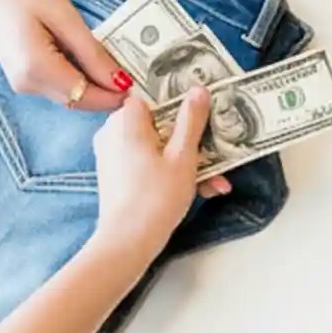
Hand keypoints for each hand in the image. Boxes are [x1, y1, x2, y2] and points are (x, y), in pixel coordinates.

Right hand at [0, 0, 128, 108]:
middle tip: (137, 75)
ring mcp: (22, 82)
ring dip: (95, 85)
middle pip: (79, 101)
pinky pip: (59, 84)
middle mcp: (27, 84)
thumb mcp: (64, 16)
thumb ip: (92, 53)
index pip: (87, 97)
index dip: (116, 96)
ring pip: (70, 95)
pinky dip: (79, 76)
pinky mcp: (22, 75)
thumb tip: (121, 82)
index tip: (143, 86)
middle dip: (108, 93)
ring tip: (119, 63)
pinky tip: (92, 58)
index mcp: (36, 70)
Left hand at [91, 89, 231, 264]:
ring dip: (187, 162)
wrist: (127, 242)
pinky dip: (170, 173)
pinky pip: (148, 164)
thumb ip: (191, 120)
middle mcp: (113, 132)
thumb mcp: (183, 156)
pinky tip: (201, 190)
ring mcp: (113, 155)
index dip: (179, 102)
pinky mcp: (116, 175)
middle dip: (191, 141)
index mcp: (125, 120)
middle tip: (218, 155)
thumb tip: (198, 90)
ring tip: (215, 183)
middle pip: (159, 124)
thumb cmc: (156, 198)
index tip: (203, 111)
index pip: (153, 96)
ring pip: (157, 147)